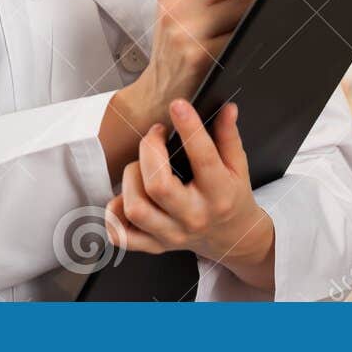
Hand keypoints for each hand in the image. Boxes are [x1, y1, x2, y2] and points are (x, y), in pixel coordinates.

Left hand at [105, 99, 275, 290]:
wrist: (233, 239)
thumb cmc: (232, 198)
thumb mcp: (237, 167)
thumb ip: (228, 136)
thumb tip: (227, 109)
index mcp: (219, 195)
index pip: (203, 159)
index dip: (189, 129)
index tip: (178, 106)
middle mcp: (194, 217)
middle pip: (158, 186)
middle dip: (148, 151)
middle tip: (154, 136)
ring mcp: (172, 234)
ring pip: (135, 208)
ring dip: (130, 179)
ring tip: (141, 167)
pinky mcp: (154, 245)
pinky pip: (121, 235)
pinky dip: (114, 214)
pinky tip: (124, 197)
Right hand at [117, 0, 281, 130]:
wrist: (162, 90)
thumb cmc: (180, 42)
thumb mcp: (180, 2)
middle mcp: (176, 3)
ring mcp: (189, 30)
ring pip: (247, 1)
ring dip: (260, 6)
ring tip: (251, 17)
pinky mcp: (204, 56)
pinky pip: (246, 32)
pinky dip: (255, 30)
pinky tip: (247, 37)